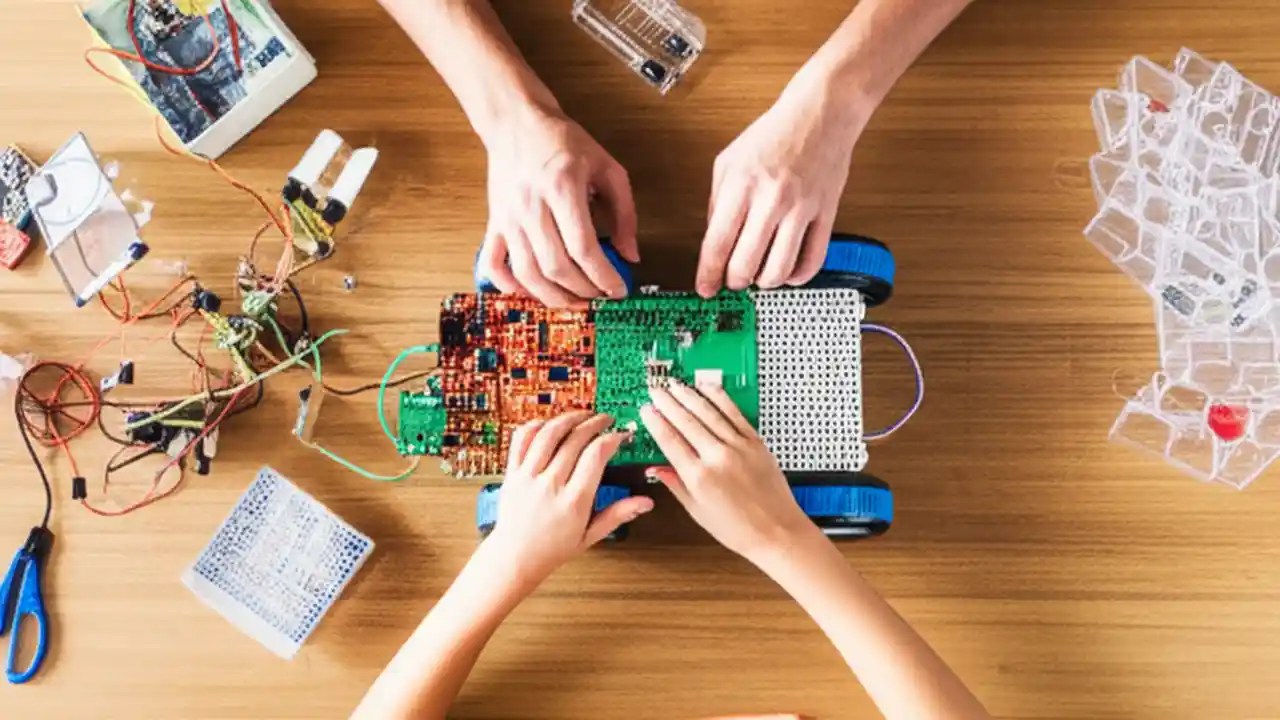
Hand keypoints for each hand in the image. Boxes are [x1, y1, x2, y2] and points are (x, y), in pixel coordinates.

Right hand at [478, 109, 638, 306]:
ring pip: (527, 273)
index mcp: (562, 187)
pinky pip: (494, 264)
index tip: (618, 289)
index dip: (603, 276)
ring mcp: (508, 218)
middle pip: (556, 266)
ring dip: (553, 297)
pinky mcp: (494, 223)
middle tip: (601, 297)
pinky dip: (508, 286)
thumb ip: (624, 212)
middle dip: (583, 291)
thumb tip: (631, 255)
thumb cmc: (564, 143)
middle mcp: (532, 206)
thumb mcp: (607, 168)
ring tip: (575, 303)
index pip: (583, 247)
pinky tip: (530, 292)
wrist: (516, 122)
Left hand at [487, 411, 653, 584]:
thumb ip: (618, 515)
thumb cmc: (552, 549)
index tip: (621, 435)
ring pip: (549, 433)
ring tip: (582, 415)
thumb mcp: (590, 536)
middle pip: (575, 439)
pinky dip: (536, 425)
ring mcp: (528, 477)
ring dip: (569, 418)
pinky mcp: (512, 473)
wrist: (514, 558)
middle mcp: (550, 485)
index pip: (596, 456)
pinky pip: (522, 439)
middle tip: (606, 420)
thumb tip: (646, 502)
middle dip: (595, 423)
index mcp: (573, 502)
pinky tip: (550, 423)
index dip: (612, 439)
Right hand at [639, 383, 816, 563]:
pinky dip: (719, 398)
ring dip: (689, 396)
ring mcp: (739, 447)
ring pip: (708, 413)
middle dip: (668, 403)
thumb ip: (676, 485)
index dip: (655, 422)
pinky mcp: (756, 442)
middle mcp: (718, 458)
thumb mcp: (698, 512)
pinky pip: (734, 413)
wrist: (777, 531)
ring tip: (675, 385)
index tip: (646, 410)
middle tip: (656, 390)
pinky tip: (707, 387)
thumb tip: (657, 469)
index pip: (670, 441)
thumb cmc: (740, 529)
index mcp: (699, 477)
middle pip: (686, 422)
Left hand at [697, 76, 867, 295]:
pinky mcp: (827, 213)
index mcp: (741, 185)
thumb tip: (715, 243)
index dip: (708, 274)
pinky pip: (813, 260)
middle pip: (746, 264)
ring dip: (765, 283)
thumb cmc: (773, 136)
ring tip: (759, 277)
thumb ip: (717, 203)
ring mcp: (801, 208)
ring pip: (779, 269)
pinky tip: (788, 273)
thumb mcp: (728, 162)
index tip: (705, 289)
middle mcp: (771, 199)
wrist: (820, 114)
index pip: (717, 243)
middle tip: (733, 281)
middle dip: (735, 282)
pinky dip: (798, 277)